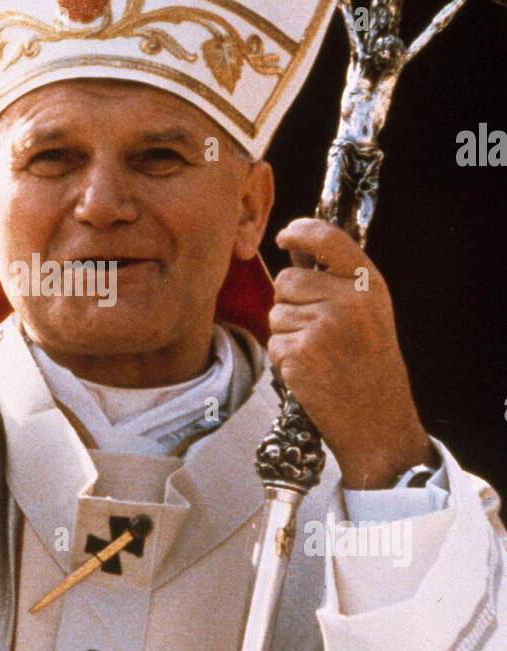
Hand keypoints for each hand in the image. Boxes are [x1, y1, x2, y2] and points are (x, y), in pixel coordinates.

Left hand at [268, 218, 437, 488]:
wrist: (377, 419)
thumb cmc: (371, 364)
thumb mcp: (370, 311)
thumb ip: (338, 279)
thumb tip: (295, 249)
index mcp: (368, 285)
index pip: (326, 237)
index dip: (300, 230)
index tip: (285, 236)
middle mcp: (346, 301)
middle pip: (286, 279)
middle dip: (291, 301)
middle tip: (318, 329)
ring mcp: (321, 328)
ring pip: (276, 312)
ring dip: (287, 331)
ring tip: (319, 353)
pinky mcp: (299, 355)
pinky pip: (273, 341)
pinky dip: (284, 357)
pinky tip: (311, 371)